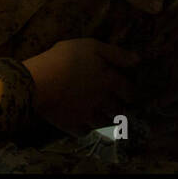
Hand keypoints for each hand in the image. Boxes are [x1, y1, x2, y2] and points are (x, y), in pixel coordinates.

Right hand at [22, 38, 138, 133]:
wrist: (39, 81)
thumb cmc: (65, 58)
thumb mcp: (92, 46)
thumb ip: (116, 54)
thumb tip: (138, 60)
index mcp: (110, 80)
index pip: (128, 91)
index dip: (131, 93)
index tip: (131, 95)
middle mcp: (103, 101)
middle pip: (118, 109)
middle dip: (119, 108)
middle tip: (118, 106)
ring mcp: (88, 115)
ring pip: (103, 123)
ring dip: (106, 120)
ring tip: (104, 117)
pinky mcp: (72, 125)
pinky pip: (84, 132)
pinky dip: (86, 129)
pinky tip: (84, 125)